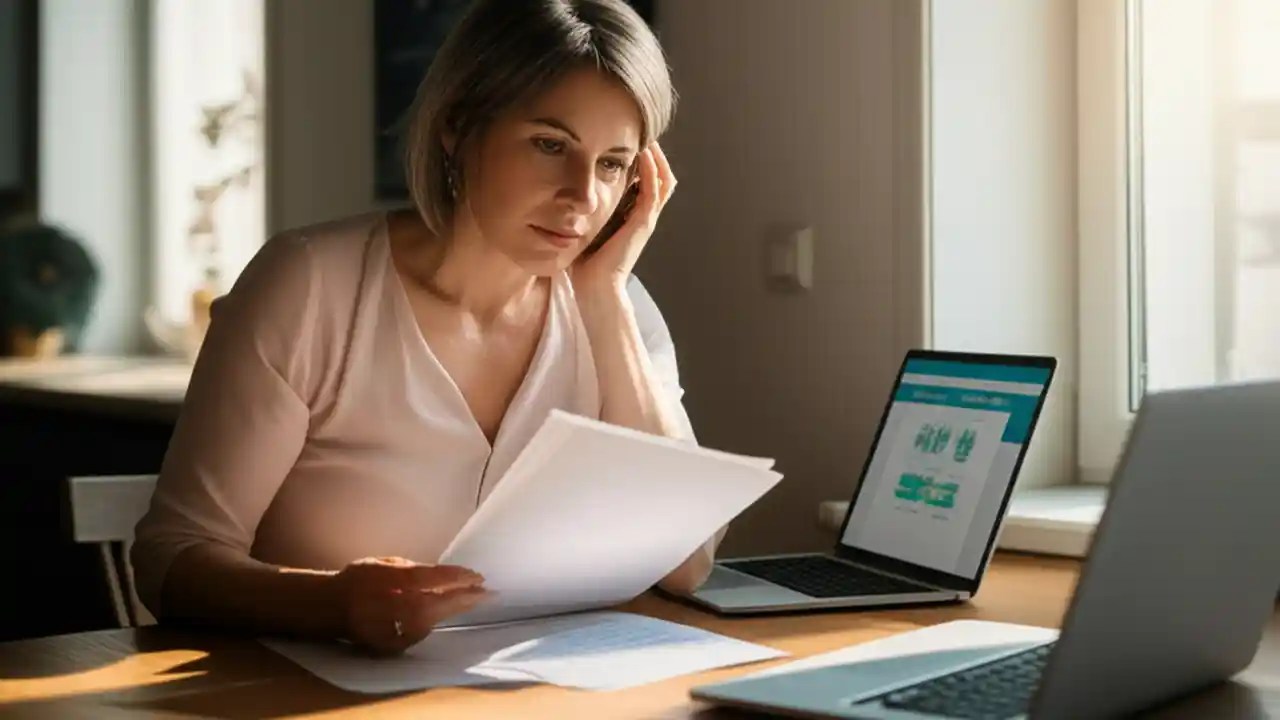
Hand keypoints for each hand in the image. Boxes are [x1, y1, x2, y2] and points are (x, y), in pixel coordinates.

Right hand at [333, 556, 487, 654]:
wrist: (329, 607)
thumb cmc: (359, 578)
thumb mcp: (384, 563)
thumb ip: (412, 570)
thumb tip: (444, 575)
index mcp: (386, 580)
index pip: (429, 579)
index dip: (455, 578)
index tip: (477, 576)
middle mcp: (387, 605)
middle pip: (435, 604)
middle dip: (464, 598)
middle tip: (489, 593)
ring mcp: (387, 628)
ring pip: (430, 621)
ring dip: (453, 610)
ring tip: (475, 600)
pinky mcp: (387, 645)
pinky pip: (418, 634)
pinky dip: (434, 622)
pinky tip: (448, 613)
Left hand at [573, 142, 676, 295]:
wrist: (594, 288)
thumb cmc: (585, 263)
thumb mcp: (584, 227)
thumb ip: (581, 211)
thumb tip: (560, 194)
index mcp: (632, 216)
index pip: (647, 182)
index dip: (644, 161)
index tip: (630, 140)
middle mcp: (643, 215)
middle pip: (662, 177)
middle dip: (655, 154)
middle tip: (644, 132)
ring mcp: (646, 219)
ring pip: (664, 180)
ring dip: (658, 157)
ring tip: (648, 136)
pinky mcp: (644, 222)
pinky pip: (654, 190)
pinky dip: (651, 170)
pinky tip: (644, 152)